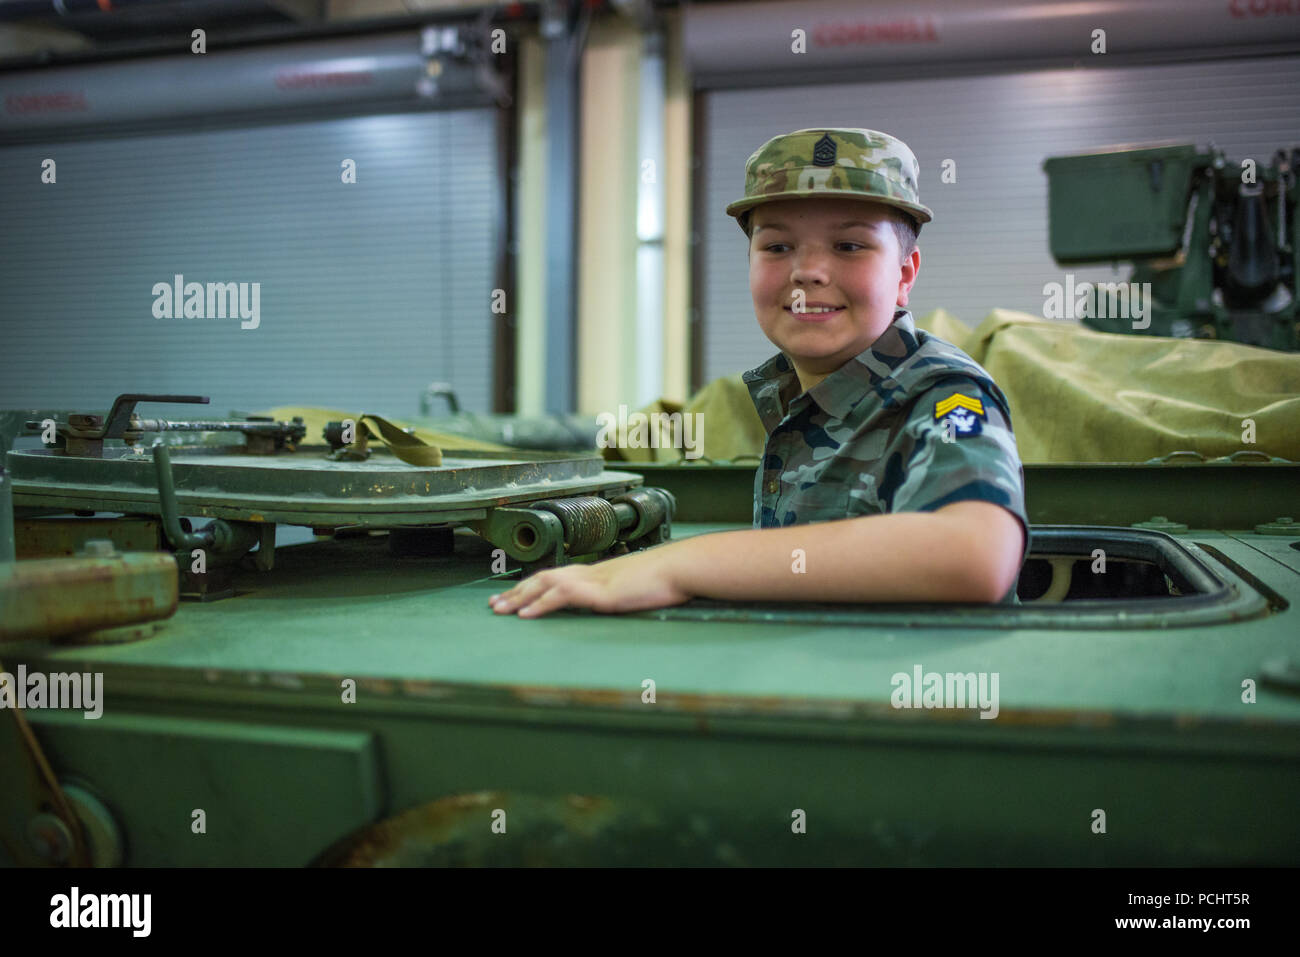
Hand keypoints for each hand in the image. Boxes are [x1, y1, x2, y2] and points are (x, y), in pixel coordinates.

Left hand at [488, 544, 690, 617]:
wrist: (681, 568)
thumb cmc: (667, 578)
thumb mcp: (638, 587)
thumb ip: (622, 593)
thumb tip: (617, 600)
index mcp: (598, 573)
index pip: (557, 577)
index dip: (533, 586)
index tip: (514, 596)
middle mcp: (590, 573)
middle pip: (543, 578)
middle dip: (516, 592)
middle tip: (493, 604)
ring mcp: (594, 581)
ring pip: (545, 585)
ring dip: (519, 598)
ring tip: (499, 611)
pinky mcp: (600, 593)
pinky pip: (562, 597)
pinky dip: (540, 605)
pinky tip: (525, 615)